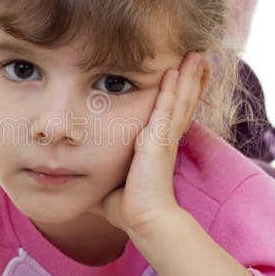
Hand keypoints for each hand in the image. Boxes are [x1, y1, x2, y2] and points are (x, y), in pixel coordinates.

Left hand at [95, 52, 208, 234]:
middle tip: (200, 56)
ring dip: (189, 76)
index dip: (181, 94)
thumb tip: (74, 177)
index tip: (185, 75)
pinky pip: (167, 108)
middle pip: (183, 100)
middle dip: (191, 78)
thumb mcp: (110, 182)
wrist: (143, 220)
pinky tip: (176, 70)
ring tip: (198, 55)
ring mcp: (164, 138)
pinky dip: (172, 89)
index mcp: (156, 146)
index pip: (172, 113)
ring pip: (180, 99)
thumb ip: (99, 174)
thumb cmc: (127, 207)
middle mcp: (165, 138)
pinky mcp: (159, 141)